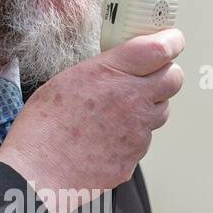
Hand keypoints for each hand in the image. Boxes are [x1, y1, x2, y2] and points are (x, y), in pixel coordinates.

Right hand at [0, 29, 184, 212]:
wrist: (38, 172)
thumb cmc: (43, 127)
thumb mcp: (68, 79)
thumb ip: (104, 69)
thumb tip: (121, 66)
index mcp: (113, 73)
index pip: (161, 49)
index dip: (171, 42)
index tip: (171, 40)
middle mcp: (132, 100)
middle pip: (174, 79)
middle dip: (166, 74)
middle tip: (150, 75)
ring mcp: (137, 131)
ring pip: (161, 111)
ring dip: (149, 106)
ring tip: (119, 111)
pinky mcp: (135, 156)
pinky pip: (143, 140)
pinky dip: (132, 136)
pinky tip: (107, 137)